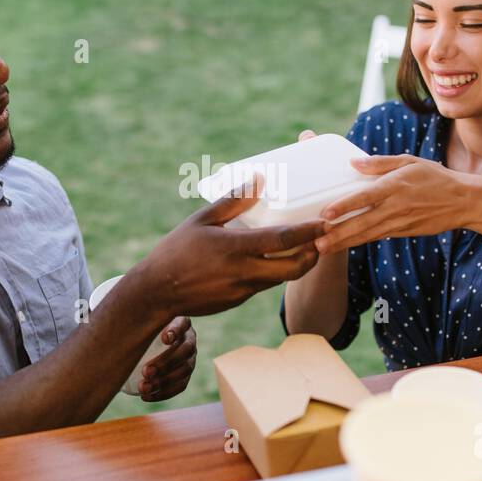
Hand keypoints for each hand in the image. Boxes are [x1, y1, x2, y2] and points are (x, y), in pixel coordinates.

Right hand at [134, 177, 326, 318]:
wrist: (157, 292)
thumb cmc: (176, 250)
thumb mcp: (202, 220)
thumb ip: (233, 201)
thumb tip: (258, 179)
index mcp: (236, 248)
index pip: (283, 240)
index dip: (308, 231)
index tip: (324, 221)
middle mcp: (244, 272)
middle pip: (294, 268)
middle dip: (314, 254)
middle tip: (321, 239)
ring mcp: (242, 290)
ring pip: (280, 278)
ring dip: (297, 264)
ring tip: (304, 247)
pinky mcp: (238, 301)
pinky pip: (263, 285)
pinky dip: (274, 273)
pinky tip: (272, 260)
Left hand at [138, 317, 196, 402]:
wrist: (143, 343)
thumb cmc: (138, 328)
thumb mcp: (137, 321)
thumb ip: (133, 320)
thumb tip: (109, 319)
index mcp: (179, 322)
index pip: (182, 323)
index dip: (176, 331)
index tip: (164, 339)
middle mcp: (188, 339)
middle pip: (185, 350)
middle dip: (166, 362)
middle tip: (146, 372)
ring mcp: (190, 357)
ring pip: (185, 370)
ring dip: (164, 381)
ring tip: (143, 388)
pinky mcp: (186, 374)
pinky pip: (181, 386)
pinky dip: (164, 393)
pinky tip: (146, 397)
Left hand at [315, 154, 481, 254]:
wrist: (463, 201)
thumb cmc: (435, 177)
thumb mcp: (409, 161)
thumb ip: (380, 163)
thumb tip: (353, 163)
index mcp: (396, 186)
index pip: (365, 197)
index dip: (344, 206)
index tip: (326, 214)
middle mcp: (396, 206)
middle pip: (362, 223)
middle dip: (338, 234)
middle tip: (316, 242)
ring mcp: (400, 222)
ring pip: (367, 235)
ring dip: (344, 243)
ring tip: (323, 249)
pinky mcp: (404, 232)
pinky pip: (378, 237)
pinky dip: (360, 241)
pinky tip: (344, 245)